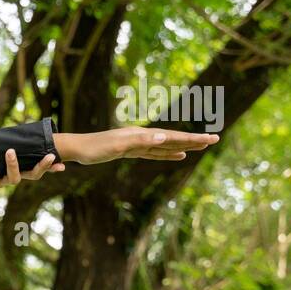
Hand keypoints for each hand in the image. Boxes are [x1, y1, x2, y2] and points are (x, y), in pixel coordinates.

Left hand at [0, 123, 65, 208]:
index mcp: (15, 168)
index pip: (36, 168)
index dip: (49, 168)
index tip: (62, 164)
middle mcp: (10, 177)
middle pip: (32, 175)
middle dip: (42, 166)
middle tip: (49, 155)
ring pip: (13, 179)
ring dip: (14, 165)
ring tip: (10, 151)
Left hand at [54, 127, 218, 164]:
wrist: (76, 149)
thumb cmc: (94, 148)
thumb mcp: (116, 145)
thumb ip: (140, 140)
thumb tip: (164, 137)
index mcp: (141, 134)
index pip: (172, 136)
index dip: (191, 138)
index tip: (210, 138)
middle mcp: (142, 136)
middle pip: (173, 138)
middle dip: (194, 140)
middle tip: (215, 140)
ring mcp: (136, 143)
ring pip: (165, 145)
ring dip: (183, 145)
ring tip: (201, 146)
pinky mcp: (130, 151)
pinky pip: (154, 153)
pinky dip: (167, 154)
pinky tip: (177, 155)